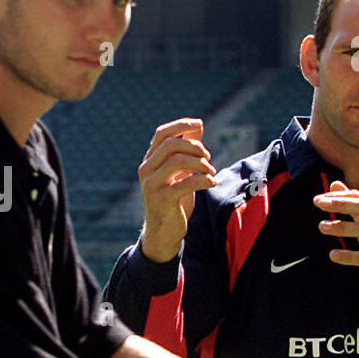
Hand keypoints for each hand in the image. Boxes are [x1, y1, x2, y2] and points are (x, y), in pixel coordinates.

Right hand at [137, 119, 216, 263]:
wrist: (163, 233)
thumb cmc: (173, 200)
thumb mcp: (179, 173)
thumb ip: (186, 151)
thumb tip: (197, 126)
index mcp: (149, 161)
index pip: (161, 133)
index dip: (180, 125)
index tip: (199, 124)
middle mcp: (146, 170)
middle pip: (170, 144)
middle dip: (195, 146)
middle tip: (208, 157)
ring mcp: (152, 185)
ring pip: (177, 161)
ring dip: (200, 163)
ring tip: (210, 171)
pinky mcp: (162, 200)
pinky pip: (186, 183)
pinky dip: (203, 180)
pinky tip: (211, 183)